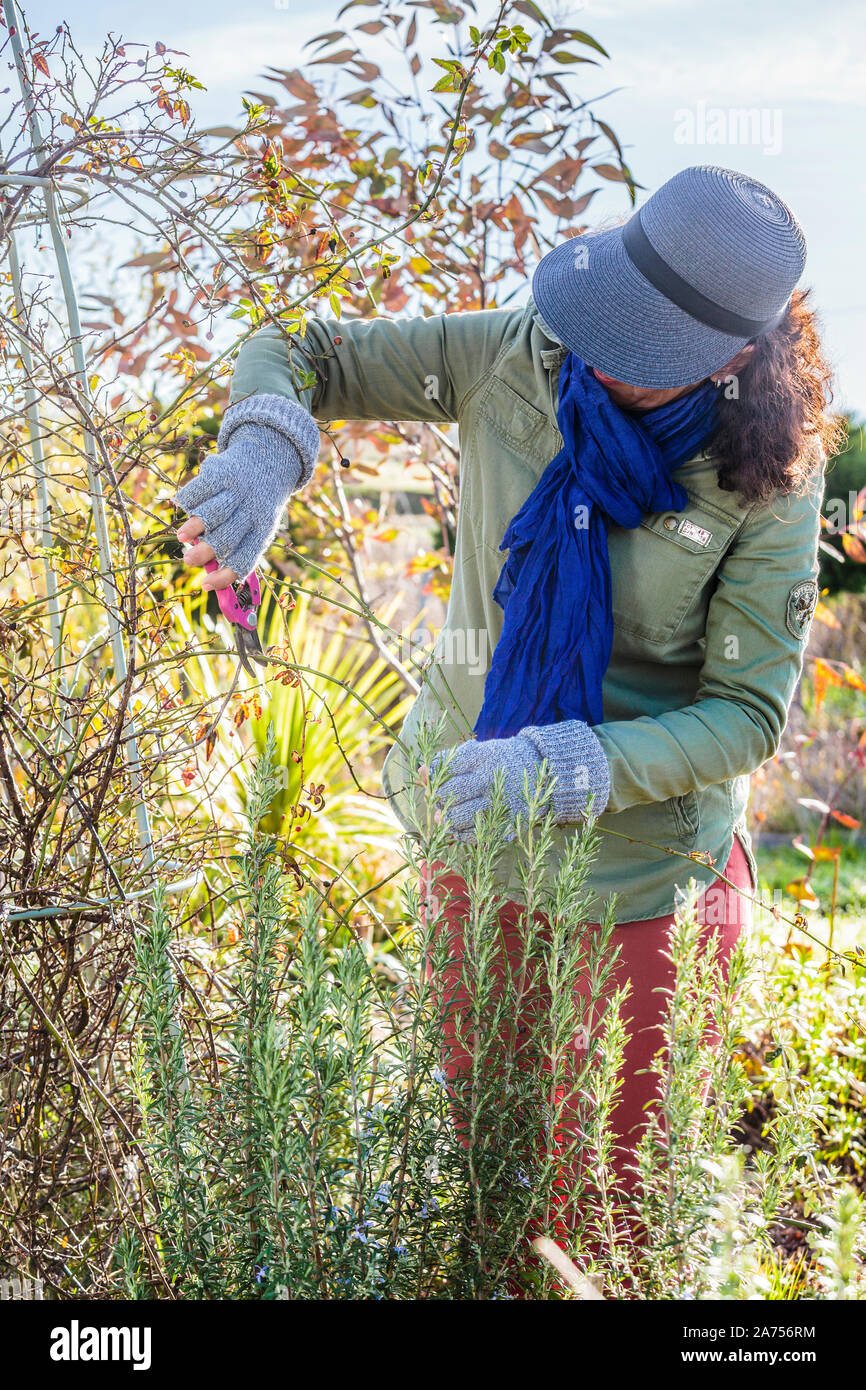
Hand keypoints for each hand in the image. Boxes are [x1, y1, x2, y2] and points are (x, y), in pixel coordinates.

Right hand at [174, 394, 319, 589]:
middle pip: (226, 538)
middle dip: (205, 553)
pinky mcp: (222, 472)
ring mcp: (236, 490)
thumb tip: (210, 575)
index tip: (206, 585)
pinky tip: (182, 506)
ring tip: (182, 538)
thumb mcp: (258, 523)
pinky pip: (200, 488)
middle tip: (189, 560)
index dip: (225, 576)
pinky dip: (188, 499)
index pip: (245, 559)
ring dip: (195, 528)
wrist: (270, 458)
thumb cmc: (257, 504)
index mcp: (262, 529)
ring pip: (212, 514)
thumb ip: (237, 544)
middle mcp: (251, 510)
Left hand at [428, 733, 548, 842]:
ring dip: (447, 818)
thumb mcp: (478, 752)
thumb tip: (420, 772)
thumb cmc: (499, 760)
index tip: (431, 777)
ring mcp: (499, 803)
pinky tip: (460, 827)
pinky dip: (461, 834)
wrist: (540, 772)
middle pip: (451, 793)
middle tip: (439, 798)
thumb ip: (449, 761)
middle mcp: (491, 779)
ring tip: (446, 814)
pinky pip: (475, 834)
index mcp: (483, 756)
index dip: (433, 775)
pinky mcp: (506, 823)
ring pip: (460, 816)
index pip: (446, 767)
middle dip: (439, 797)